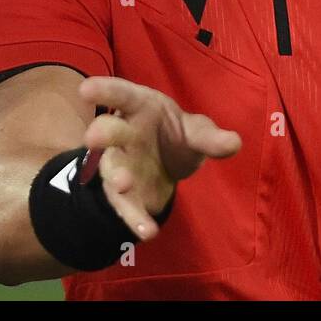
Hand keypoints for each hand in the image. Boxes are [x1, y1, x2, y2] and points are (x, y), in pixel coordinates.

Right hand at [77, 76, 241, 242]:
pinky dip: (135, 218)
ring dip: (116, 177)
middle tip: (93, 137)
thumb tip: (233, 143)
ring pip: (111, 169)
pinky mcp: (123, 194)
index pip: (122, 94)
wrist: (168, 165)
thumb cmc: (175, 135)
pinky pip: (125, 205)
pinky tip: (147, 231)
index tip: (87, 88)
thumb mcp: (196, 132)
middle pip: (108, 130)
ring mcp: (120, 164)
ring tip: (123, 184)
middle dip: (101, 133)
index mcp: (139, 107)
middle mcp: (123, 134)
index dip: (105, 90)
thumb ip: (211, 137)